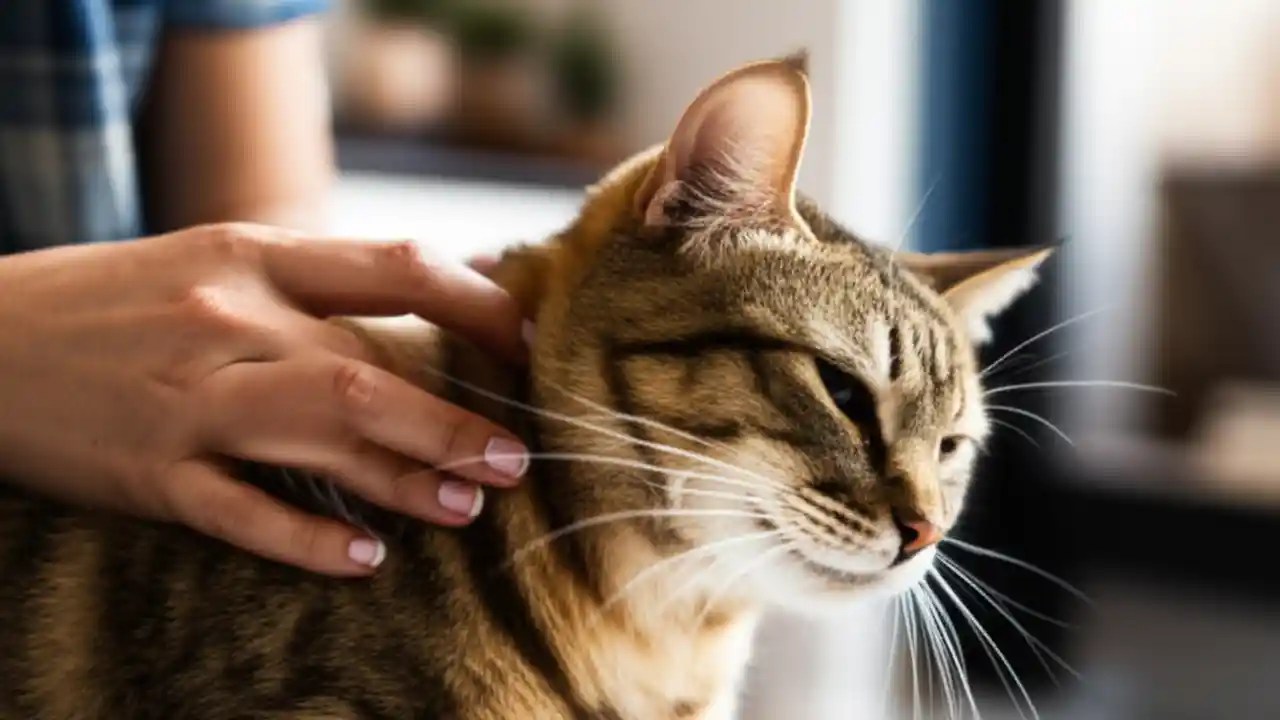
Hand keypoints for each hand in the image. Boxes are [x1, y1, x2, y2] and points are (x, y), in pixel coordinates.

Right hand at [0, 223, 529, 575]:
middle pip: (368, 368)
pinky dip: (308, 539)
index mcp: (251, 257)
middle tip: (516, 457)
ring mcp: (186, 400)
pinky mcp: (149, 473)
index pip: (394, 268)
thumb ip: (320, 281)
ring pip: (320, 433)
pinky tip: (365, 557)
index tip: (525, 342)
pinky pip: (242, 511)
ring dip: (405, 476)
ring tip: (468, 508)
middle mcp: (225, 320)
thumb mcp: (215, 261)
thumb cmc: (120, 300)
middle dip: (453, 418)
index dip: (476, 304)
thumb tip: (445, 285)